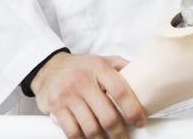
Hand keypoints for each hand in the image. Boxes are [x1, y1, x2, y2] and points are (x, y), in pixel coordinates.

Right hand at [31, 51, 146, 137]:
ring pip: (91, 128)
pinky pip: (72, 132)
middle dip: (119, 134)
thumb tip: (143, 74)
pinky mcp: (56, 107)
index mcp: (98, 67)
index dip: (133, 110)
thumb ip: (119, 66)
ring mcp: (68, 94)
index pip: (120, 91)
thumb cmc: (80, 67)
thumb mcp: (100, 60)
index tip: (140, 122)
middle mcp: (83, 80)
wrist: (49, 67)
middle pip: (107, 115)